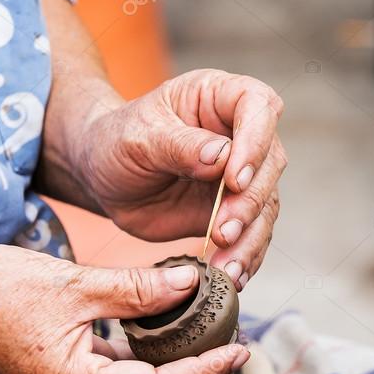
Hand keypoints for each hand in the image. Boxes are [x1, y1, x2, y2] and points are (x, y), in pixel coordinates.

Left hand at [79, 69, 285, 289]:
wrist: (104, 177)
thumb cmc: (116, 141)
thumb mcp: (137, 137)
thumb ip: (178, 145)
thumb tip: (220, 157)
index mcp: (220, 96)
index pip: (258, 107)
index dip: (255, 142)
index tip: (233, 179)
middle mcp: (241, 133)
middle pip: (270, 162)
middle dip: (249, 202)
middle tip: (223, 231)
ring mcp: (243, 173)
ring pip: (266, 204)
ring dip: (250, 239)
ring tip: (227, 268)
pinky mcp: (236, 210)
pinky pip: (253, 234)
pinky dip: (245, 257)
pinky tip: (232, 276)